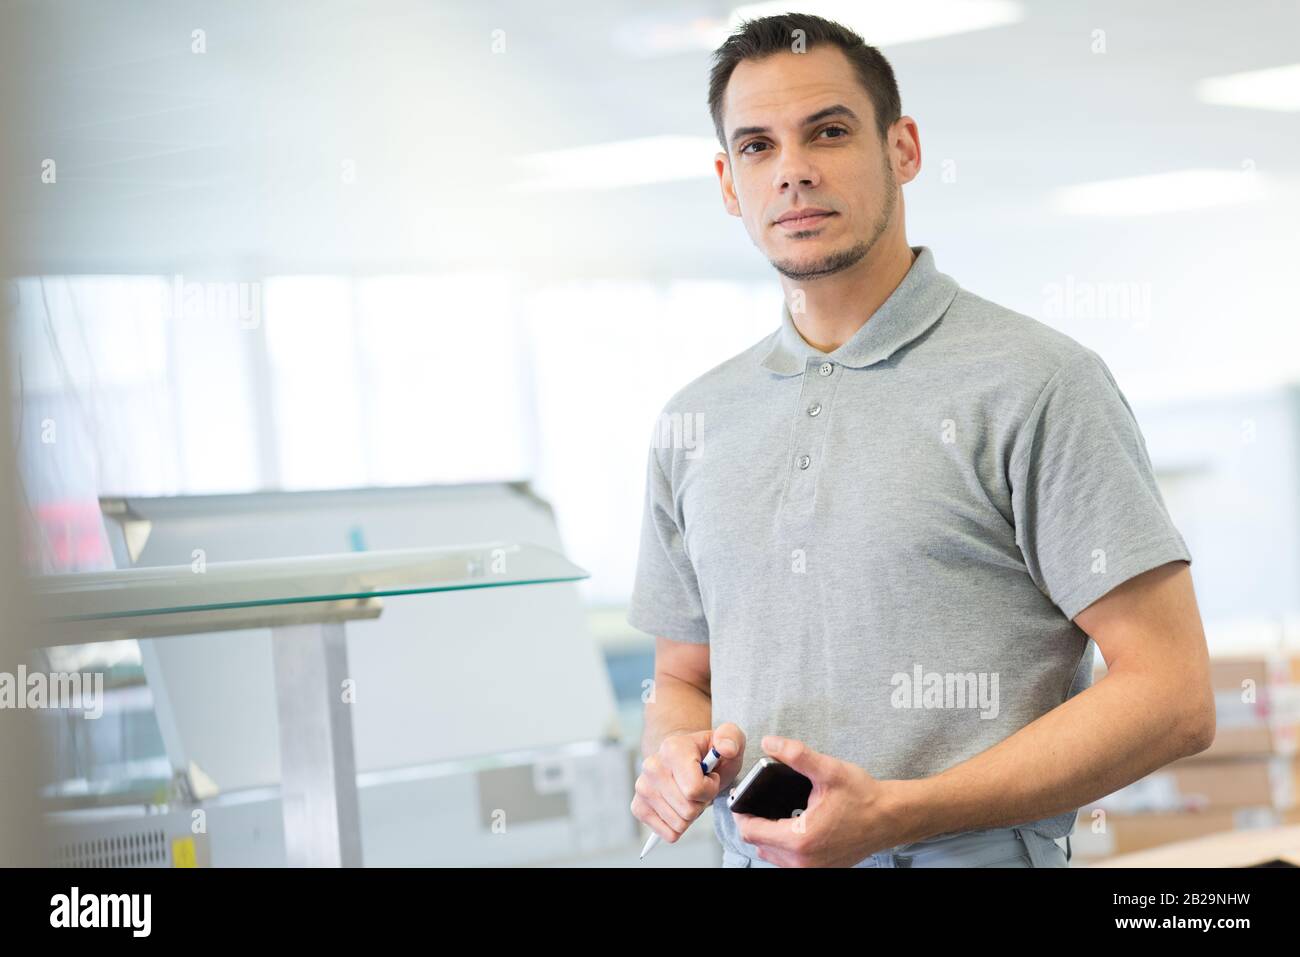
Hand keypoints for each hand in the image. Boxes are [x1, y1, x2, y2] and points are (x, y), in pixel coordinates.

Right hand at [630, 723, 745, 843]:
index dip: (710, 788)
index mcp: (672, 749)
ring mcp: (642, 788)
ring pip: (679, 824)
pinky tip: (678, 806)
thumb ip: (731, 738)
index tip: (710, 776)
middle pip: (688, 810)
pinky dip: (679, 825)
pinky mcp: (638, 807)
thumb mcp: (728, 740)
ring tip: (689, 794)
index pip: (694, 790)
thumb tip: (726, 748)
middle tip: (699, 787)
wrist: (684, 758)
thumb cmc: (709, 754)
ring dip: (690, 814)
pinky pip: (668, 833)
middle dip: (701, 803)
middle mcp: (652, 767)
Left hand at [730, 735, 906, 866]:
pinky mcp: (820, 870)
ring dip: (767, 835)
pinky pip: (788, 861)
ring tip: (773, 812)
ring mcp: (812, 869)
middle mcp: (803, 862)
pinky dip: (782, 845)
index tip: (742, 798)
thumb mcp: (828, 770)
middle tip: (756, 802)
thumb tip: (769, 742)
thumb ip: (796, 755)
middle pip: (758, 845)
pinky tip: (790, 824)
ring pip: (771, 856)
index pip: (751, 832)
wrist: (891, 818)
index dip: (741, 813)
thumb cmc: (863, 797)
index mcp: (800, 839)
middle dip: (753, 823)